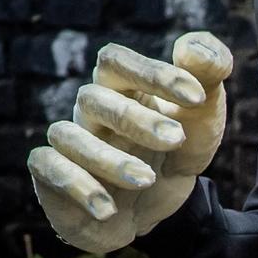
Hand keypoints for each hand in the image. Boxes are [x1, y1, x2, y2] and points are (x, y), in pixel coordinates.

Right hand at [26, 31, 232, 253]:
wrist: (156, 211)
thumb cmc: (174, 154)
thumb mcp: (202, 119)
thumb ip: (208, 78)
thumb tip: (194, 46)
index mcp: (122, 87)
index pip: (118, 61)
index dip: (154, 73)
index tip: (197, 97)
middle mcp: (90, 110)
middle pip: (95, 98)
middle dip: (136, 119)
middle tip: (176, 140)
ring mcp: (70, 142)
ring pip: (70, 137)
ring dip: (109, 159)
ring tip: (148, 179)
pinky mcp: (52, 176)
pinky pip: (50, 169)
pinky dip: (78, 187)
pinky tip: (108, 209)